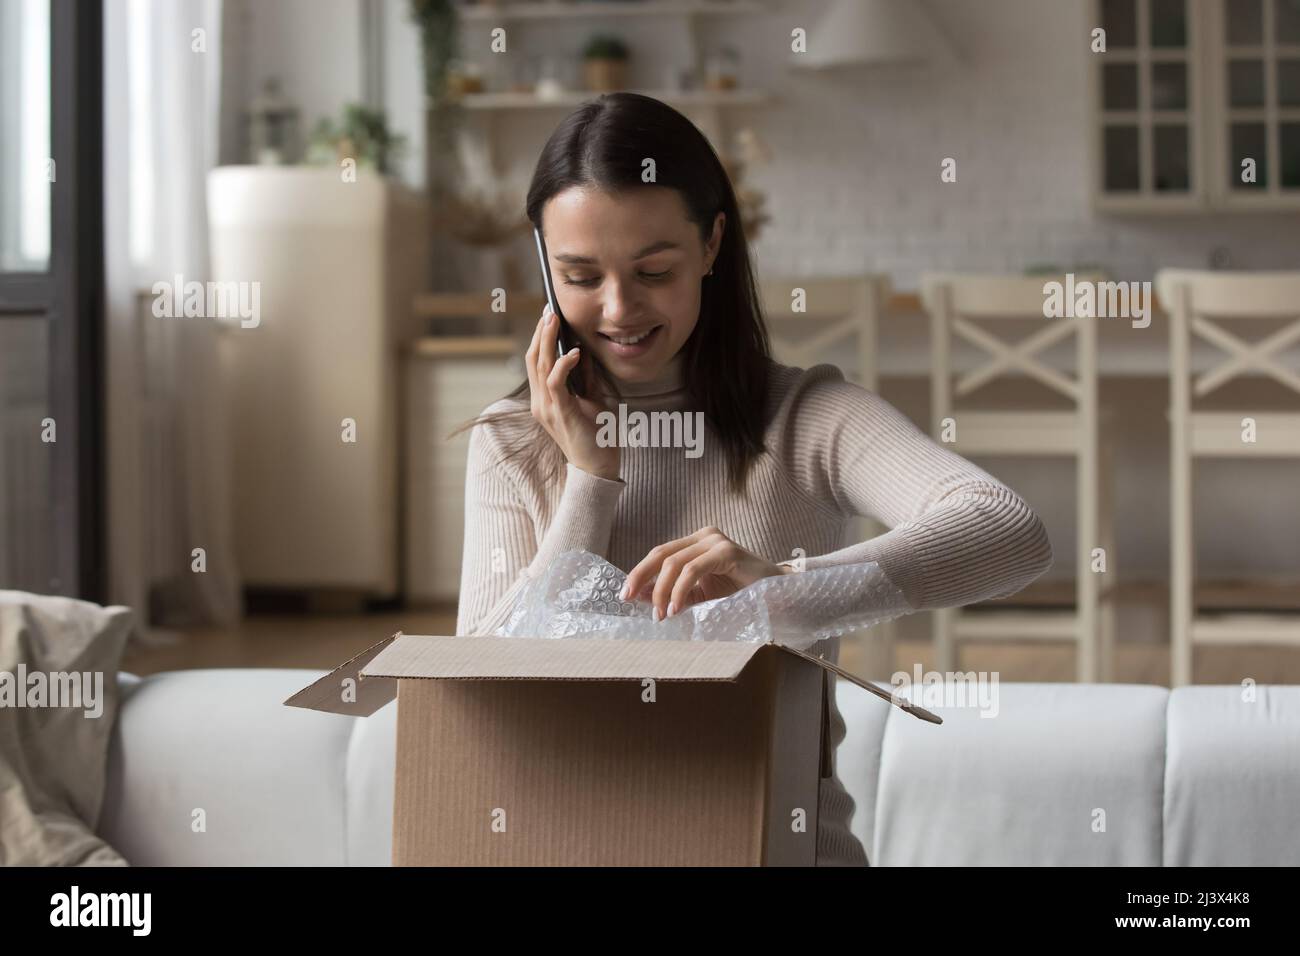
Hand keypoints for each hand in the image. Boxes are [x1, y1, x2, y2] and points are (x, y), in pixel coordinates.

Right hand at [525, 303, 619, 480]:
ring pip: (540, 367)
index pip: (536, 362)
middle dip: (540, 332)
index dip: (539, 338)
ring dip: (546, 341)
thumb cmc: (596, 436)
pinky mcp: (560, 414)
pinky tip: (574, 352)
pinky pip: (555, 383)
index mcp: (544, 399)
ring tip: (554, 320)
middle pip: (533, 360)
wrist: (597, 468)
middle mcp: (540, 403)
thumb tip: (583, 349)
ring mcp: (546, 409)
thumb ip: (585, 376)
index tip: (548, 316)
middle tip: (549, 310)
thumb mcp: (591, 398)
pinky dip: (563, 365)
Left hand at [620, 526, 792, 621]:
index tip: (624, 595)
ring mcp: (715, 541)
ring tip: (662, 615)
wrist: (778, 596)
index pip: (659, 554)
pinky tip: (676, 608)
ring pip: (674, 563)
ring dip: (663, 592)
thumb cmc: (741, 596)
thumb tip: (639, 597)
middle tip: (630, 601)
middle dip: (642, 578)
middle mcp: (704, 536)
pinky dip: (680, 591)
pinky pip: (692, 570)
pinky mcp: (727, 551)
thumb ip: (673, 594)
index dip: (639, 573)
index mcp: (695, 544)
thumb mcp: (700, 596)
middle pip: (661, 554)